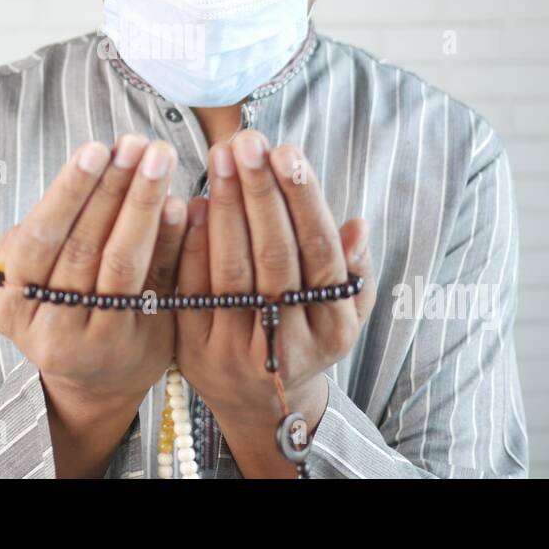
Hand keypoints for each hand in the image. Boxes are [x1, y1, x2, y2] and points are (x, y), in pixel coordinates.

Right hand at [0, 133, 185, 410]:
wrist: (94, 381)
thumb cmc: (60, 304)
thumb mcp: (32, 276)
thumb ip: (41, 233)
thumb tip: (72, 183)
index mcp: (14, 303)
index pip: (41, 239)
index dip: (69, 193)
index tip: (96, 149)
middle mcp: (52, 328)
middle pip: (84, 247)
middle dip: (113, 188)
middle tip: (136, 142)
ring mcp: (99, 341)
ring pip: (122, 264)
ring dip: (142, 205)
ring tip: (159, 158)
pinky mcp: (143, 344)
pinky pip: (158, 284)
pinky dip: (171, 241)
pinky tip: (182, 205)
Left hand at [174, 129, 375, 455]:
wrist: (257, 407)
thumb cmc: (304, 338)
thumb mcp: (343, 315)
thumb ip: (353, 272)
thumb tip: (357, 225)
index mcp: (332, 329)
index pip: (320, 255)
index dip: (304, 201)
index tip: (288, 151)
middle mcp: (287, 344)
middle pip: (275, 258)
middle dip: (261, 194)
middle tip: (248, 141)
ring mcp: (238, 351)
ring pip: (232, 271)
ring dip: (226, 208)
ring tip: (221, 157)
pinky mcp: (194, 352)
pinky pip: (192, 290)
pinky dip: (192, 245)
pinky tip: (191, 202)